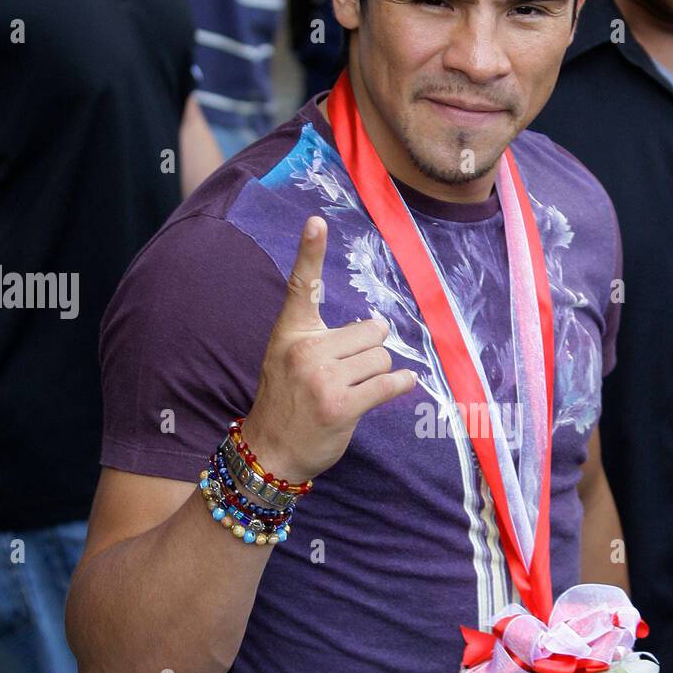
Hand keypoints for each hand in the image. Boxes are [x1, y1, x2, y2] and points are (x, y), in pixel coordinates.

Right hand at [242, 216, 416, 482]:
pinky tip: (401, 386)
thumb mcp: (288, 358)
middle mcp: (305, 350)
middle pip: (371, 330)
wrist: (270, 451)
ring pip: (382, 358)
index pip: (303, 285)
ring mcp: (322, 379)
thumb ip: (320, 337)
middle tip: (351, 371)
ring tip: (356, 389)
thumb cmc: (286, 401)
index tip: (316, 221)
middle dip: (371, 350)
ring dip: (379, 373)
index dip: (310, 251)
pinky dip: (402, 385)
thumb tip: (377, 327)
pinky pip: (389, 384)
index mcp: (290, 332)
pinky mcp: (341, 406)